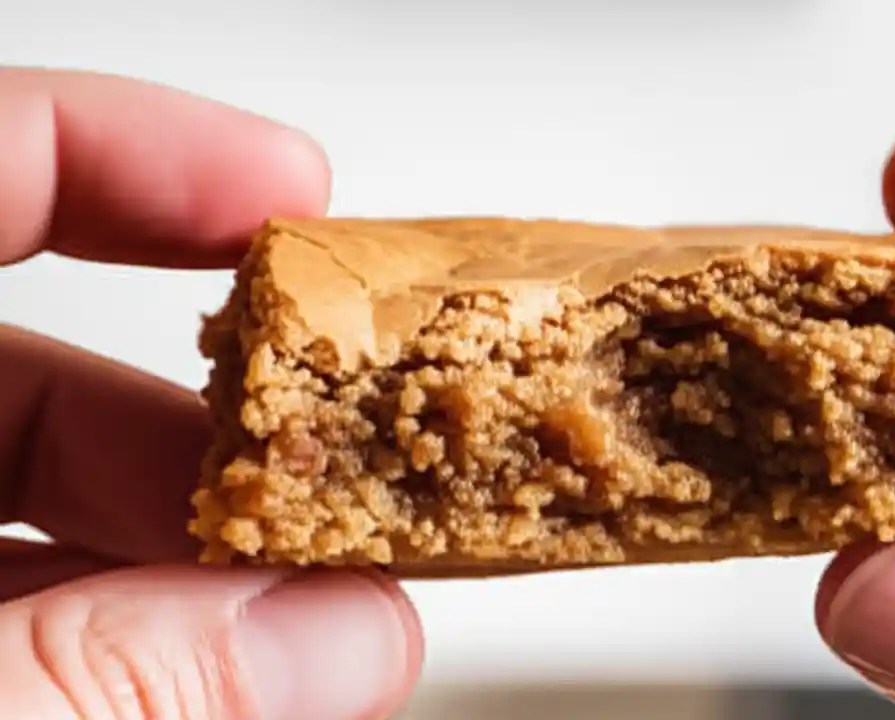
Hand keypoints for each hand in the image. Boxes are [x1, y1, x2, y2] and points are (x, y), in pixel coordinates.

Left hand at [0, 68, 421, 718]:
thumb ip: (101, 679)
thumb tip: (337, 639)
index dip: (137, 155)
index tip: (294, 198)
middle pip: (26, 364)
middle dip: (210, 424)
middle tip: (349, 484)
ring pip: (34, 501)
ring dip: (194, 555)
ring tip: (322, 620)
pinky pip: (19, 603)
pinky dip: (125, 636)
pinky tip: (226, 679)